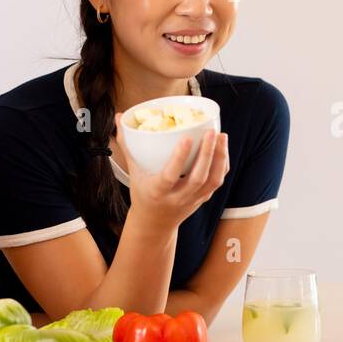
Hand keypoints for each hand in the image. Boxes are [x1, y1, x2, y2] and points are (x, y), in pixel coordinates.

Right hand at [113, 120, 228, 229]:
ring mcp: (193, 199)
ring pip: (213, 181)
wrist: (154, 223)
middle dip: (207, 154)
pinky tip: (223, 147)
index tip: (187, 138)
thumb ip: (127, 145)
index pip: (171, 176)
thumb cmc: (143, 194)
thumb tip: (119, 118)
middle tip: (211, 132)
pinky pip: (217, 181)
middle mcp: (177, 198)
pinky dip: (222, 164)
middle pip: (198, 178)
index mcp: (158, 191)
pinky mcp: (203, 198)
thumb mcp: (133, 172)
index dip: (180, 158)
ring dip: (220, 158)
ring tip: (221, 136)